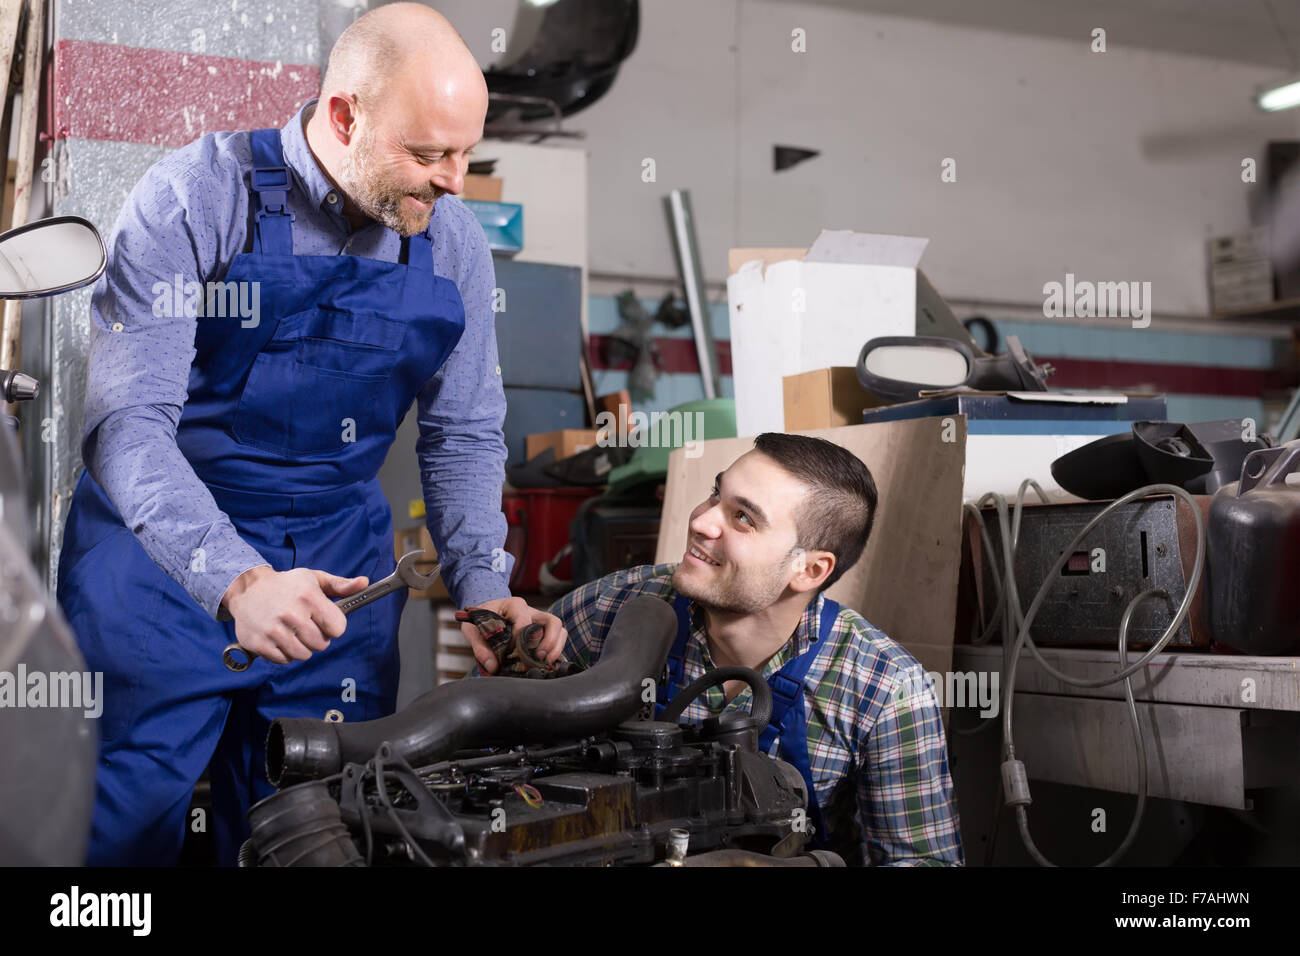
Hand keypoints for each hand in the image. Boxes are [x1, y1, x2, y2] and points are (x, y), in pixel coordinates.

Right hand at [222, 565, 368, 664]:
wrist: (247, 589)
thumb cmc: (286, 585)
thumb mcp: (314, 579)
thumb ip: (340, 585)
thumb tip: (364, 583)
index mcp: (308, 597)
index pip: (338, 628)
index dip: (333, 626)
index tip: (324, 619)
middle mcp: (291, 614)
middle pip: (321, 644)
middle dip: (317, 637)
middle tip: (305, 625)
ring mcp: (273, 630)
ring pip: (303, 655)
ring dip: (301, 647)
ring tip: (292, 631)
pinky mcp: (259, 643)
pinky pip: (284, 660)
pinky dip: (284, 652)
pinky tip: (279, 637)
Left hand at [460, 596, 566, 674]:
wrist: (484, 613)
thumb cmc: (481, 620)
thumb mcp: (473, 630)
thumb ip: (481, 648)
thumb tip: (493, 667)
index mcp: (514, 605)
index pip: (524, 621)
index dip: (519, 640)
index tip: (509, 652)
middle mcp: (531, 611)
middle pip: (552, 622)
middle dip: (549, 642)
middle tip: (538, 658)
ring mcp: (539, 621)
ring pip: (560, 629)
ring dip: (555, 647)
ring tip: (546, 662)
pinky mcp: (542, 631)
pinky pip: (558, 638)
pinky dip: (555, 651)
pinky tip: (547, 663)